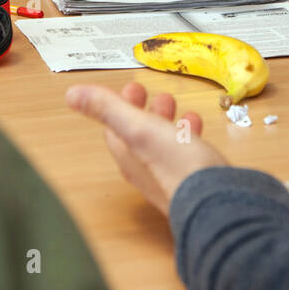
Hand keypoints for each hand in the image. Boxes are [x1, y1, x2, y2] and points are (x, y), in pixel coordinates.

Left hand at [65, 82, 227, 214]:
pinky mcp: (192, 180)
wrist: (218, 203)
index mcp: (129, 157)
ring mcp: (169, 177)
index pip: (115, 129)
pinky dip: (186, 134)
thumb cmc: (178, 165)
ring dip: (165, 121)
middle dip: (144, 111)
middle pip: (138, 136)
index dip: (119, 105)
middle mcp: (146, 170)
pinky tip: (197, 127)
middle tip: (153, 93)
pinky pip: (183, 153)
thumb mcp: (140, 129)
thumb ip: (108, 109)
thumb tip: (71, 94)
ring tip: (176, 106)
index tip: (132, 86)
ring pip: (162, 143)